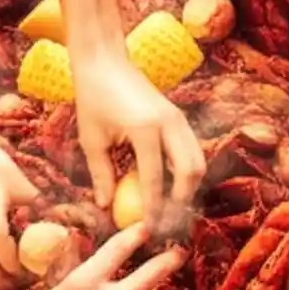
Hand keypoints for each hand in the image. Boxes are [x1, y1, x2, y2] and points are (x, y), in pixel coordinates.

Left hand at [73, 56, 204, 233]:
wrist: (105, 60)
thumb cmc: (92, 97)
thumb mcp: (91, 139)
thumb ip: (101, 174)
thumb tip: (105, 207)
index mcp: (144, 130)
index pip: (154, 181)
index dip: (153, 210)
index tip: (148, 229)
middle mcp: (168, 124)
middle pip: (190, 173)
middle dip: (182, 201)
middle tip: (167, 221)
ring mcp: (178, 118)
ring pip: (197, 161)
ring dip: (189, 187)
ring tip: (173, 207)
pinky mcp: (179, 117)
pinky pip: (191, 150)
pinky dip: (186, 171)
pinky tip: (172, 185)